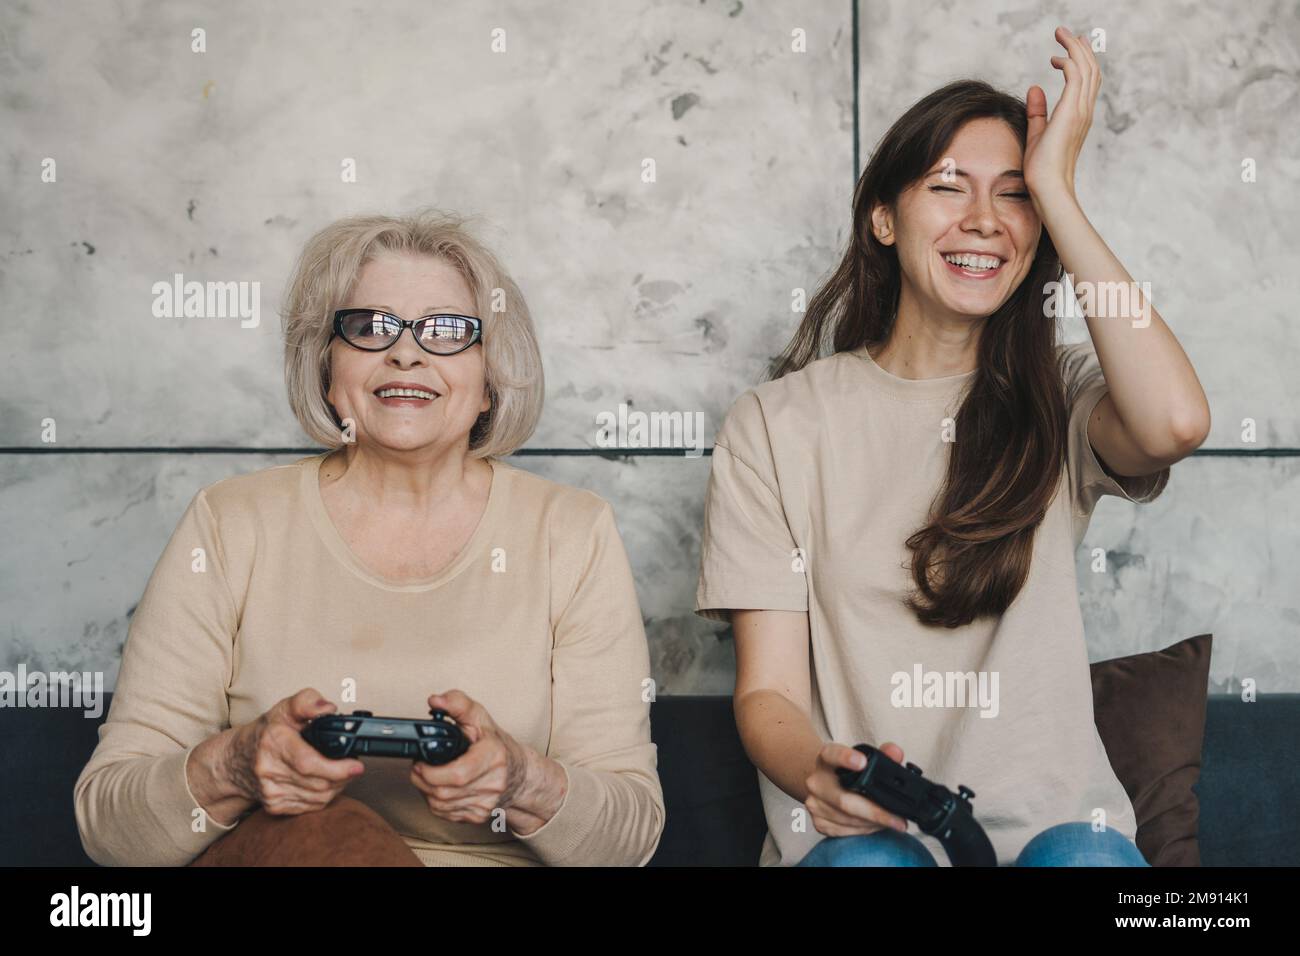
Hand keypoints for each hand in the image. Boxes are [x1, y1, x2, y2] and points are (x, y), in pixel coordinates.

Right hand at [227, 687, 363, 814]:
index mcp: (273, 742)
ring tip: (339, 772)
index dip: (336, 767)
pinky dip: (324, 796)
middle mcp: (269, 770)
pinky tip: (324, 782)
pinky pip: (311, 806)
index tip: (357, 765)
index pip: (308, 762)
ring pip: (318, 797)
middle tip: (353, 765)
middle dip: (343, 776)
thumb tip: (328, 708)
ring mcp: (271, 792)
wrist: (235, 760)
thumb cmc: (266, 732)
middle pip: (318, 783)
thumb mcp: (285, 708)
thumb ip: (308, 701)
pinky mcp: (274, 807)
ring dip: (337, 786)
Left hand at [409, 690, 531, 825]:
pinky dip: (435, 802)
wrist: (519, 773)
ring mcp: (486, 803)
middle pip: (444, 792)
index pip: (458, 774)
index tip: (420, 763)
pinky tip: (439, 788)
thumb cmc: (496, 745)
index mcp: (494, 756)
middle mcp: (493, 783)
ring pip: (441, 805)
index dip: (432, 772)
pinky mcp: (478, 816)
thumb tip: (436, 700)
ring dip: (426, 791)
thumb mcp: (480, 718)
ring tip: (428, 775)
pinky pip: (445, 814)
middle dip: (422, 780)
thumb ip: (458, 704)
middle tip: (418, 767)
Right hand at [805, 741, 909, 836]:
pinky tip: (875, 825)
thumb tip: (896, 753)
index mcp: (826, 758)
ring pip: (847, 819)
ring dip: (874, 824)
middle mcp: (816, 781)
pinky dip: (865, 830)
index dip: (846, 758)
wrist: (823, 783)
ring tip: (892, 822)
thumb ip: (884, 753)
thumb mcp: (862, 757)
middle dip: (875, 812)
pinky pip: (845, 831)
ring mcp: (815, 803)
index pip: (833, 755)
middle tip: (898, 820)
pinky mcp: (819, 822)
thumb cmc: (847, 771)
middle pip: (844, 799)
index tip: (862, 763)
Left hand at [1024, 26, 1100, 212]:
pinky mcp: (1071, 112)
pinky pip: (1075, 77)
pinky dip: (1069, 61)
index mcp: (1078, 116)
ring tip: (1062, 34)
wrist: (1047, 187)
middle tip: (1066, 33)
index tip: (1065, 50)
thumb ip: (1037, 111)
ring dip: (1074, 48)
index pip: (1086, 81)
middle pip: (1090, 70)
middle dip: (1080, 48)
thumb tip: (1034, 88)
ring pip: (1086, 69)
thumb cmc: (1042, 169)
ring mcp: (1080, 111)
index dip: (1080, 61)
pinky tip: (1056, 58)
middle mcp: (1084, 111)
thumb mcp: (1037, 133)